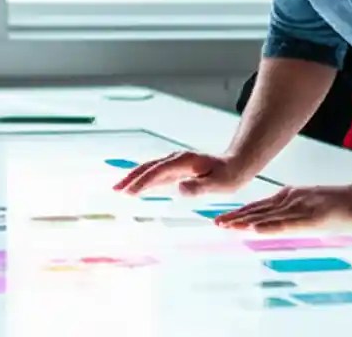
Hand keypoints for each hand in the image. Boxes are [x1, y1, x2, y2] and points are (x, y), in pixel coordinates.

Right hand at [112, 151, 247, 196]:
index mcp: (184, 162)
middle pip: (148, 167)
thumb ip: (200, 187)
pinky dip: (143, 179)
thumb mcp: (219, 184)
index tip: (130, 193)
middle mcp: (176, 160)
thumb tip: (179, 189)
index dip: (142, 182)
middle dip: (131, 178)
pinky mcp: (176, 169)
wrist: (237, 164)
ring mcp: (175, 163)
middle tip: (115, 190)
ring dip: (133, 177)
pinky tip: (136, 188)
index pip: (158, 171)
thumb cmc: (230, 175)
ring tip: (118, 189)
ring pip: (149, 169)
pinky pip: (155, 173)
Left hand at [214, 184, 351, 233]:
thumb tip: (277, 222)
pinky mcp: (312, 215)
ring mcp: (301, 205)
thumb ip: (294, 213)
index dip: (240, 213)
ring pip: (268, 215)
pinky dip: (270, 226)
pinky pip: (287, 223)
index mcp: (290, 195)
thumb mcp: (311, 206)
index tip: (222, 220)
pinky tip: (254, 230)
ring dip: (246, 222)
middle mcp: (292, 198)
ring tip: (227, 227)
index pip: (260, 206)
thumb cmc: (340, 205)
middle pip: (259, 209)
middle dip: (236, 217)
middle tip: (216, 224)